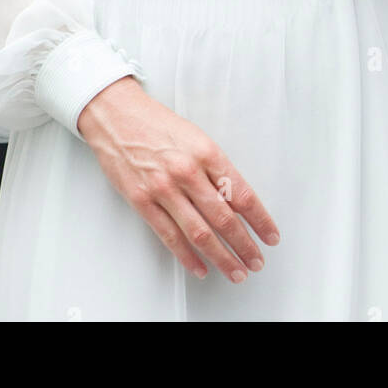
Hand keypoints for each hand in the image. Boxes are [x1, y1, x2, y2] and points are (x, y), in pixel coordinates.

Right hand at [77, 76, 279, 281]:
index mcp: (206, 152)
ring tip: (236, 272)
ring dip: (222, 257)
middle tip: (257, 261)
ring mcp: (163, 188)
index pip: (242, 194)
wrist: (117, 116)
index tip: (270, 236)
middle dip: (244, 245)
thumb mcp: (196, 137)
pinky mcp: (142, 200)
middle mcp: (187, 171)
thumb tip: (238, 202)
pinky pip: (169, 236)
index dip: (260, 220)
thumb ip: (216, 169)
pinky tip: (200, 268)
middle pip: (224, 218)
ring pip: (200, 232)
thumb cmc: (158, 125)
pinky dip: (187, 257)